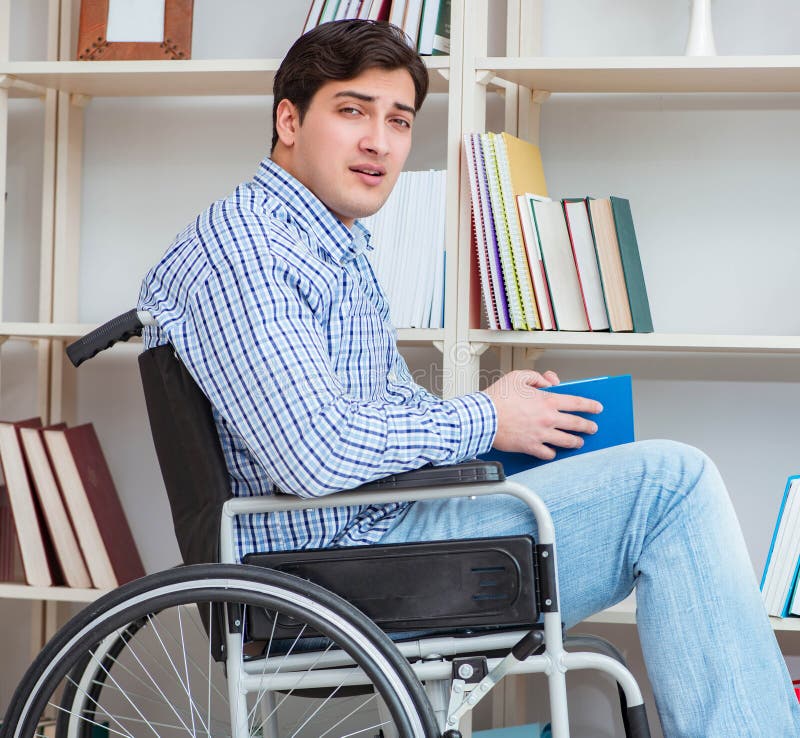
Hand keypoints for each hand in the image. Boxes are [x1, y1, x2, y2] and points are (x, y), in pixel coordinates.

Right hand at [482, 370, 601, 459]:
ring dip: (576, 442)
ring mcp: (541, 434)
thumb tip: (550, 381)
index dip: (590, 406)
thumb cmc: (498, 398)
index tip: (597, 408)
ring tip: (579, 442)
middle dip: (588, 426)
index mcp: (547, 401)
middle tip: (592, 428)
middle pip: (576, 424)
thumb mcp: (518, 376)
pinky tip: (553, 452)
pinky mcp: (531, 447)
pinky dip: (552, 453)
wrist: (484, 417)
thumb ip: (537, 376)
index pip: (577, 403)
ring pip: (566, 441)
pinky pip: (548, 454)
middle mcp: (548, 419)